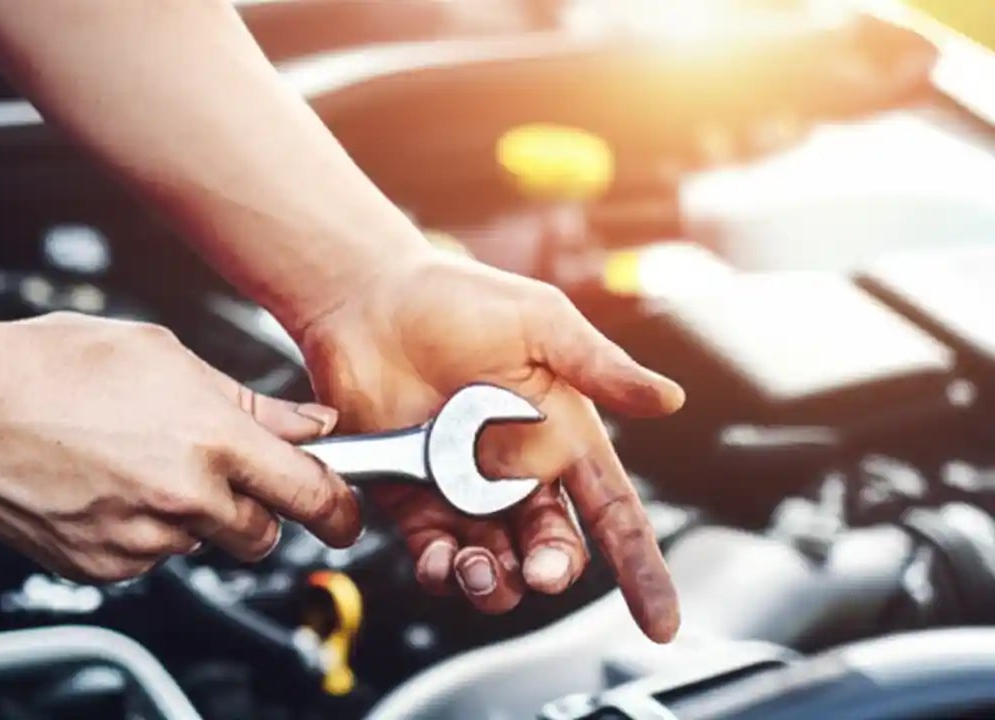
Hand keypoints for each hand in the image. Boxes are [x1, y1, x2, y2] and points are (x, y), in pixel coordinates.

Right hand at [0, 312, 360, 583]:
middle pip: (261, 534)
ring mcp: (141, 540)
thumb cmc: (56, 367)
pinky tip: (109, 488)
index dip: (339, 510)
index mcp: (212, 439)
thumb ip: (253, 402)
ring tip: (139, 463)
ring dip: (190, 516)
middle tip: (219, 473)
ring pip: (200, 544)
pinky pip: (148, 560)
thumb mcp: (168, 357)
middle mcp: (184, 497)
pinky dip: (142, 533)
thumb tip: (310, 424)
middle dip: (255, 510)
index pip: (310, 495)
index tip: (345, 516)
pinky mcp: (103, 567)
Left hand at [299, 250, 684, 641]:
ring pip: (495, 567)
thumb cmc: (459, 298)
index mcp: (563, 438)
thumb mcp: (540, 321)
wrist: (369, 297)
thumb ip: (599, 365)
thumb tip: (670, 398)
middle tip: (540, 569)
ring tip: (477, 565)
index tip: (662, 622)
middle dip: (552, 571)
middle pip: (552, 551)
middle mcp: (517, 474)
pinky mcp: (409, 496)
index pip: (614, 515)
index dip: (641, 570)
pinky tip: (438, 561)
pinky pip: (434, 553)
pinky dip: (439, 571)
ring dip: (494, 583)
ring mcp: (462, 491)